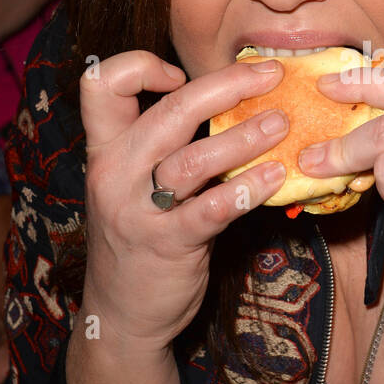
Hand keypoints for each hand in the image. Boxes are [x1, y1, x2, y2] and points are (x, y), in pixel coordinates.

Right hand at [78, 53, 287, 352]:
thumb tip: (234, 103)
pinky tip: (278, 176)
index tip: (181, 74)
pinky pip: (213, 209)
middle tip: (270, 75)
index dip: (139, 67)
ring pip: (194, 160)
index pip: (100, 86)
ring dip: (245, 138)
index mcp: (105, 150)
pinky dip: (248, 188)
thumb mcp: (135, 185)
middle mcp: (115, 174)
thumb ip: (167, 147)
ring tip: (283, 124)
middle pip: (168, 112)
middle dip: (224, 86)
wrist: (120, 316)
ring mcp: (139, 211)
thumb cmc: (140, 238)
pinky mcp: (168, 245)